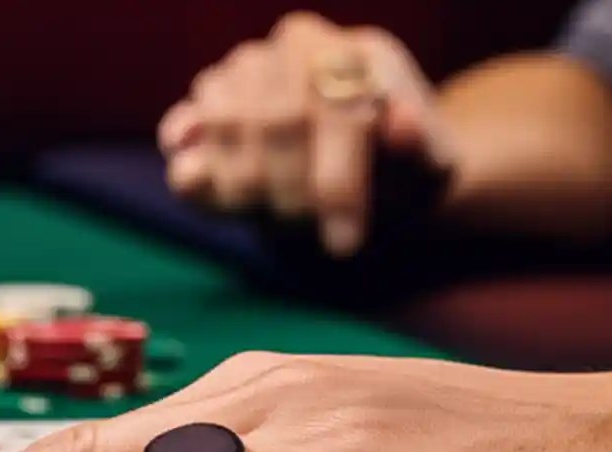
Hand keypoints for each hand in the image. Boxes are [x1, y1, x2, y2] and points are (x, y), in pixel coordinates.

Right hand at [159, 12, 455, 256]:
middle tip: (311, 236)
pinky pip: (180, 130)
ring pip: (225, 122)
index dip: (337, 181)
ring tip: (278, 220)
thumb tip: (401, 125)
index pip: (337, 108)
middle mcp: (292, 48)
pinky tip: (203, 180)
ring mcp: (243, 72)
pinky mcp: (204, 107)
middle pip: (277, 119)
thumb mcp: (430, 171)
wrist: (366, 178)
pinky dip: (190, 162)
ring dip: (247, 188)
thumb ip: (423, 151)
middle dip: (293, 192)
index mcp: (353, 51)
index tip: (345, 243)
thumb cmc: (402, 173)